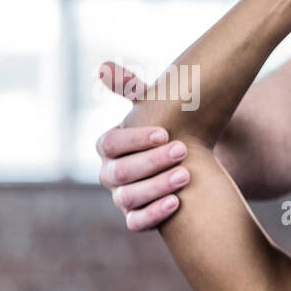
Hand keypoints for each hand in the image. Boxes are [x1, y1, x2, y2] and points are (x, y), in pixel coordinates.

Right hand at [94, 61, 189, 230]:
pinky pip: (136, 223)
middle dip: (152, 161)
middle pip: (120, 172)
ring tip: (186, 175)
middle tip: (182, 151)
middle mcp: (110, 174)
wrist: (186, 162)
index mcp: (108, 147)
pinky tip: (176, 203)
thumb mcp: (153, 107)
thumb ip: (132, 88)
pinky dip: (154, 214)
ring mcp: (122, 197)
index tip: (165, 133)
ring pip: (129, 197)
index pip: (110, 143)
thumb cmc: (166, 130)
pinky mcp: (136, 217)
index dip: (135, 139)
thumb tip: (104, 67)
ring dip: (157, 186)